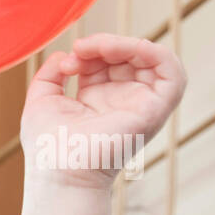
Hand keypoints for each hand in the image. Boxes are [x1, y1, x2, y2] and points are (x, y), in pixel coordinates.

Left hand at [21, 33, 185, 187]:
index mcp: (97, 100)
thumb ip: (50, 74)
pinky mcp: (154, 111)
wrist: (58, 171)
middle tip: (80, 49)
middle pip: (126, 56)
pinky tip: (127, 49)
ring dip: (125, 44)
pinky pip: (172, 73)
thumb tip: (63, 56)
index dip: (88, 52)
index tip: (66, 63)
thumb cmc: (47, 147)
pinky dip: (155, 53)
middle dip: (104, 44)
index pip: (104, 61)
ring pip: (150, 59)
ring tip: (96, 48)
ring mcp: (139, 105)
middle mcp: (121, 101)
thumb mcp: (42, 100)